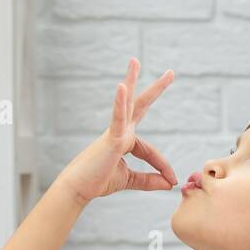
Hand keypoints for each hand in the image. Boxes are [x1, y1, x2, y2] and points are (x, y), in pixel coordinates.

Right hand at [56, 57, 176, 202]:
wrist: (77, 189)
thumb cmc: (97, 181)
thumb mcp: (129, 180)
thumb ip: (149, 180)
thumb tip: (170, 183)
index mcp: (125, 141)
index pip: (150, 151)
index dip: (162, 166)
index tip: (172, 180)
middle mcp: (120, 131)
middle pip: (140, 105)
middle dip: (156, 89)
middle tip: (171, 72)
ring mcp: (114, 132)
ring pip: (126, 103)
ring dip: (130, 80)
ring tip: (135, 61)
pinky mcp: (110, 138)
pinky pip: (117, 117)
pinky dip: (119, 102)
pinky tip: (121, 86)